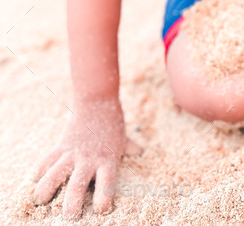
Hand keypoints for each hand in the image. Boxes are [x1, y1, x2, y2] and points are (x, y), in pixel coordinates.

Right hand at [32, 98, 141, 219]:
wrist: (96, 98)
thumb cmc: (111, 120)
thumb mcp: (121, 136)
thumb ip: (128, 146)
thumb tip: (139, 151)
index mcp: (107, 160)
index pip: (107, 184)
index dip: (103, 200)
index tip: (101, 211)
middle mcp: (89, 159)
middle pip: (77, 186)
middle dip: (71, 205)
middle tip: (69, 217)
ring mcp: (73, 153)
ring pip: (55, 175)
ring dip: (46, 190)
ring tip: (41, 201)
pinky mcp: (61, 146)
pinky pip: (46, 161)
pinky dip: (39, 172)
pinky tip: (34, 181)